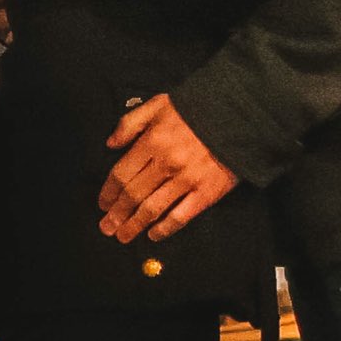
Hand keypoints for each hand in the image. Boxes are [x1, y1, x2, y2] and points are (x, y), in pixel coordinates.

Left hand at [99, 94, 238, 243]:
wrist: (238, 114)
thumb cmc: (196, 108)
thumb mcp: (160, 104)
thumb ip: (131, 122)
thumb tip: (110, 144)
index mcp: (153, 140)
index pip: (121, 173)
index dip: (108, 192)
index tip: (102, 204)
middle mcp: (167, 162)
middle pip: (133, 195)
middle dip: (116, 214)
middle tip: (107, 228)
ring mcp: (187, 180)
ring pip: (152, 209)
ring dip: (134, 226)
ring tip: (123, 237)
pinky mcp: (206, 193)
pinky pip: (180, 217)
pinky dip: (164, 230)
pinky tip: (154, 235)